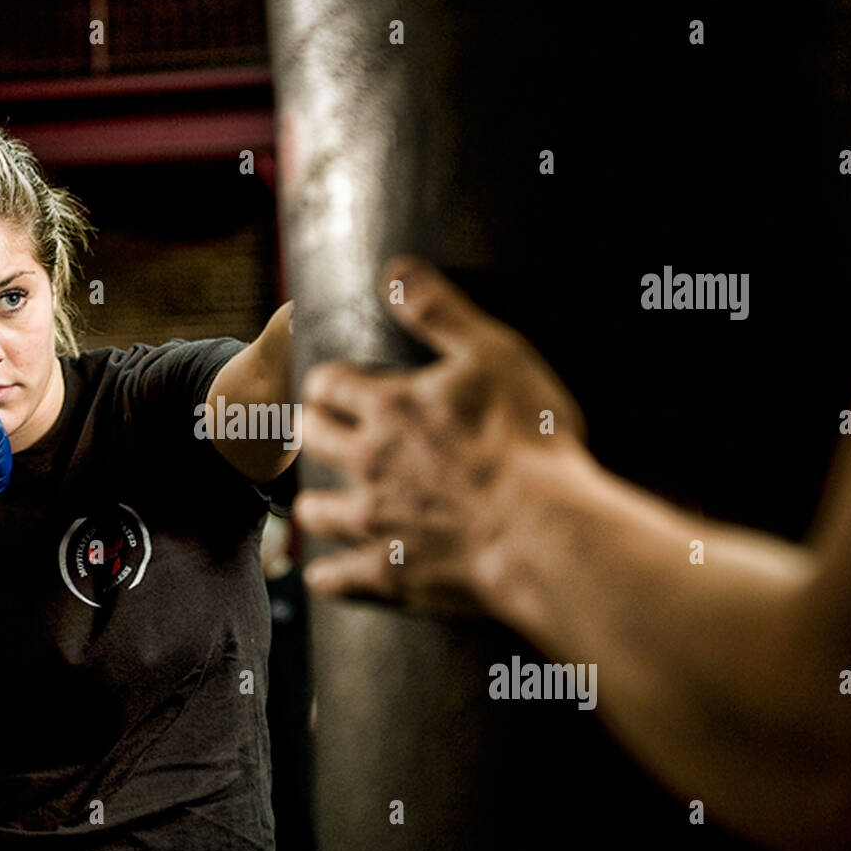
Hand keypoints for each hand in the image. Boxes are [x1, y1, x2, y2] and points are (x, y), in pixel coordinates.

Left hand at [295, 256, 587, 615]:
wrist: (542, 531)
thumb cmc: (527, 439)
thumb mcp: (492, 353)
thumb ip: (440, 311)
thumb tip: (396, 272)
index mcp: (391, 407)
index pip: (329, 383)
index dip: (328, 379)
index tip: (332, 383)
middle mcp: (369, 461)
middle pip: (310, 439)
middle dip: (308, 430)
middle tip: (313, 430)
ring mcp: (375, 521)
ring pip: (315, 511)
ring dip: (313, 503)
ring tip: (316, 504)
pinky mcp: (390, 574)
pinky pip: (338, 578)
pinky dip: (328, 576)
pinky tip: (324, 575)